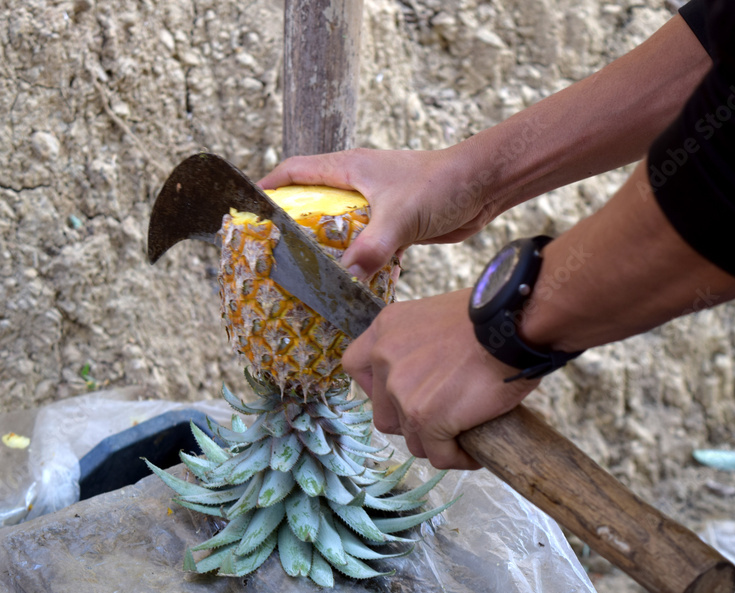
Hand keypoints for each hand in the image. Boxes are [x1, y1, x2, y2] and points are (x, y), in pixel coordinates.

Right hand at [258, 148, 493, 279]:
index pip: (296, 170)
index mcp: (350, 168)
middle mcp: (360, 183)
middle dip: (295, 224)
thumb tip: (346, 278)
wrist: (483, 186)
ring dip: (328, 246)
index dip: (271, 187)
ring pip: (342, 225)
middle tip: (276, 252)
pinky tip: (353, 282)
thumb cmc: (441, 184)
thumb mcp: (401, 216)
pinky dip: (359, 259)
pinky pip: (368, 242)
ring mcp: (379, 203)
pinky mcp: (397, 223)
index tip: (251, 209)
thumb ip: (372, 247)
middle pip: (315, 200)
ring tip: (308, 273)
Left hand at [342, 289, 539, 469]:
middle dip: (412, 422)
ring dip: (437, 441)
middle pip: (385, 414)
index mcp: (386, 328)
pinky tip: (475, 450)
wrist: (513, 325)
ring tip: (465, 433)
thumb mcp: (437, 317)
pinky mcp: (425, 418)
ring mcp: (402, 390)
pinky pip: (439, 455)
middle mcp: (385, 358)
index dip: (377, 388)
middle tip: (444, 417)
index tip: (400, 394)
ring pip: (412, 439)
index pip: (356, 365)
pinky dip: (458, 458)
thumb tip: (428, 375)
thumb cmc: (489, 319)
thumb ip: (419, 345)